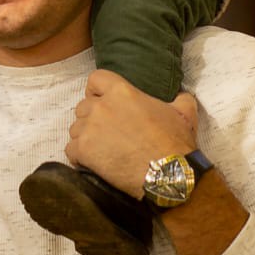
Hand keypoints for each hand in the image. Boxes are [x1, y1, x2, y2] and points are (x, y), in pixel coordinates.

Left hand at [65, 70, 197, 197]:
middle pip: (83, 107)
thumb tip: (182, 97)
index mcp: (122, 92)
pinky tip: (95, 163)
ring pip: (75, 129)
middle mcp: (102, 106)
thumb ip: (179, 100)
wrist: (168, 175)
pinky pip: (71, 150)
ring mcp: (90, 128)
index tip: (102, 102)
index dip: (96, 91)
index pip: (96, 79)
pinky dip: (80, 157)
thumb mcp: (184, 113)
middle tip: (106, 134)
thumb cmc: (175, 143)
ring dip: (85, 138)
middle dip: (91, 119)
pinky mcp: (83, 150)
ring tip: (103, 151)